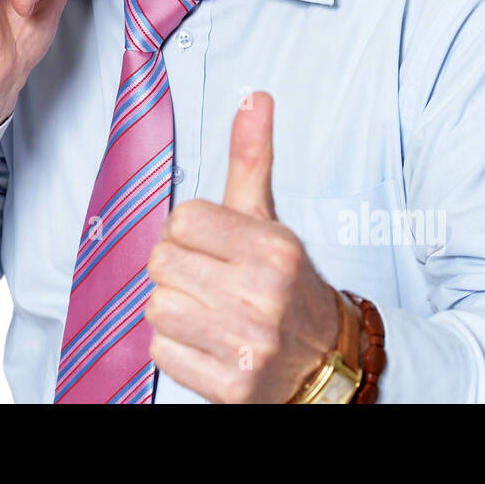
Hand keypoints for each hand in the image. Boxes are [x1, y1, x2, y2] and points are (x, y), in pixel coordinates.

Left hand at [145, 91, 343, 402]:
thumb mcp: (270, 218)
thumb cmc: (287, 282)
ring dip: (175, 309)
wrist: (328, 363)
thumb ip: (252, 158)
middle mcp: (263, 297)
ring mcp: (248, 346)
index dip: (187, 232)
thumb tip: (254, 96)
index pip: (181, 220)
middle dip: (178, 269)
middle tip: (209, 279)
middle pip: (162, 263)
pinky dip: (176, 348)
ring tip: (209, 310)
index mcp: (273, 249)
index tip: (210, 245)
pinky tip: (208, 342)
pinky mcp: (231, 387)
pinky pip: (161, 352)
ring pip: (157, 307)